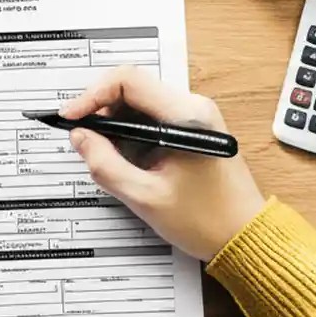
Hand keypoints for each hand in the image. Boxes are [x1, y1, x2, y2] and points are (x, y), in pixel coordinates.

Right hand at [62, 66, 266, 260]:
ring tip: (100, 154)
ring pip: (139, 104)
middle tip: (80, 138)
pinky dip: (128, 133)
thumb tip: (80, 138)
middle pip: (132, 88)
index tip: (71, 117)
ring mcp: (194, 117)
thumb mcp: (145, 197)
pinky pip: (150, 119)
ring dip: (113, 123)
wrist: (244, 236)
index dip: (92, 95)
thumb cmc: (207, 220)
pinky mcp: (191, 130)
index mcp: (187, 116)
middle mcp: (193, 108)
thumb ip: (105, 165)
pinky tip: (121, 157)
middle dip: (99, 110)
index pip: (129, 81)